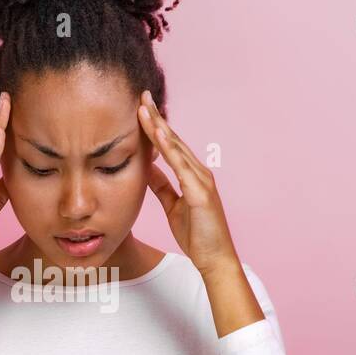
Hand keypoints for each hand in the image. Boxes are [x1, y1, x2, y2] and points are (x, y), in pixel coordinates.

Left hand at [137, 90, 240, 275]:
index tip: (140, 108)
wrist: (214, 258)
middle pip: (173, 139)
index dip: (155, 126)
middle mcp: (198, 172)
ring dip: (159, 127)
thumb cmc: (197, 235)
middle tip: (141, 95)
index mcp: (191, 175)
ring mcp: (201, 180)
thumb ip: (162, 186)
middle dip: (156, 117)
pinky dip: (168, 149)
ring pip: (176, 148)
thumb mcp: (173, 206)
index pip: (169, 145)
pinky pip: (181, 167)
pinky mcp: (200, 193)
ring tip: (144, 108)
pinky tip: (156, 135)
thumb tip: (147, 168)